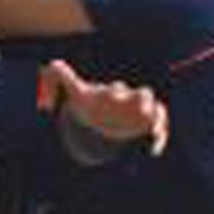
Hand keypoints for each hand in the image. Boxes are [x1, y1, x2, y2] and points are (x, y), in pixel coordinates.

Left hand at [43, 60, 168, 155]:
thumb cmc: (91, 104)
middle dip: (144, 101)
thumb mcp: (78, 93)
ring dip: (158, 120)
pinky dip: (160, 139)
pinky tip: (155, 151)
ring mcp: (143, 112)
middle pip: (143, 94)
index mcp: (114, 92)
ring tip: (154, 132)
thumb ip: (66, 78)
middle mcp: (132, 99)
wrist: (103, 118)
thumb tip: (52, 62)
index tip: (112, 97)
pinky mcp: (149, 125)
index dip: (116, 92)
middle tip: (144, 111)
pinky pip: (161, 129)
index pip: (118, 88)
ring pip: (157, 111)